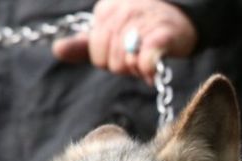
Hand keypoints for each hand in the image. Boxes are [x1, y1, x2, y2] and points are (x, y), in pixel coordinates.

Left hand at [53, 0, 197, 83]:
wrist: (184, 19)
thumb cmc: (145, 28)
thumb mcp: (111, 32)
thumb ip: (84, 44)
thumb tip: (57, 50)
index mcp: (106, 9)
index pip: (94, 50)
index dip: (109, 57)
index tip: (126, 49)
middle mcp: (121, 10)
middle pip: (106, 60)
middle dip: (122, 65)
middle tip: (138, 57)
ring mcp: (141, 21)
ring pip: (122, 64)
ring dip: (137, 69)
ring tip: (149, 58)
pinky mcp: (162, 35)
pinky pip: (145, 59)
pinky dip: (147, 68)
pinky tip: (152, 70)